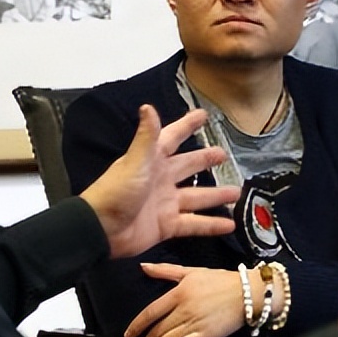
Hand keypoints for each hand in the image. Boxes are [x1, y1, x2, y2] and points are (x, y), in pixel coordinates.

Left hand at [79, 105, 240, 259]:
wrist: (101, 229)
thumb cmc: (114, 192)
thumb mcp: (135, 161)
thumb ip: (146, 136)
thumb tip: (148, 107)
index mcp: (153, 160)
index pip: (173, 137)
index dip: (187, 125)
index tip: (202, 115)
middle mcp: (161, 179)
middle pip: (189, 166)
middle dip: (205, 160)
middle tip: (222, 155)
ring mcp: (165, 203)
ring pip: (197, 197)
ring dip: (216, 195)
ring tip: (236, 192)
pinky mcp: (167, 225)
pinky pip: (194, 224)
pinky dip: (211, 225)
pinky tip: (228, 224)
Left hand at [125, 264, 253, 336]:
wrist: (249, 292)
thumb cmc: (222, 281)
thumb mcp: (192, 271)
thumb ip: (165, 270)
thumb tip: (144, 266)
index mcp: (178, 293)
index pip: (151, 312)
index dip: (137, 325)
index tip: (129, 335)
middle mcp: (184, 309)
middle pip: (157, 330)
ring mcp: (194, 323)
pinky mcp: (205, 335)